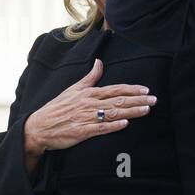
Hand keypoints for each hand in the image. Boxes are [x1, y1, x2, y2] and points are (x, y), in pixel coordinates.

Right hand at [22, 59, 154, 171]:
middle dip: (137, 100)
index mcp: (88, 93)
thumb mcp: (73, 89)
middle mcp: (89, 104)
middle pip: (117, 101)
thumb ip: (90, 77)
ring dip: (131, 112)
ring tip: (146, 110)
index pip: (114, 89)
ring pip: (112, 113)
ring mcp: (85, 118)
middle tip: (154, 100)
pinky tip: (125, 124)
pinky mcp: (82, 132)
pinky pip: (100, 128)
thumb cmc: (57, 108)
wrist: (40, 126)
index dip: (131, 89)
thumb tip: (100, 62)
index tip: (146, 90)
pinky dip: (113, 126)